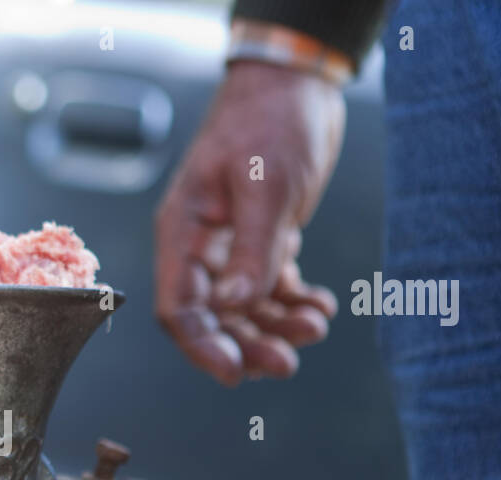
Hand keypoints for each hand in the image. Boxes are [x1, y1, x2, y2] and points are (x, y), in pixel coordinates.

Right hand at [155, 60, 343, 384]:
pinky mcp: (262, 241)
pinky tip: (320, 306)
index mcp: (184, 233)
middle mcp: (203, 248)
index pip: (180, 308)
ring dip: (277, 327)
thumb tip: (234, 308)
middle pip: (215, 319)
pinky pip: (271, 289)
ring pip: (246, 310)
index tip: (234, 373)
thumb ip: (251, 251)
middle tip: (287, 362)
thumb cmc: (270, 121)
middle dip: (249, 345)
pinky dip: (294, 303)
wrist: (296, 83)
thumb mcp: (267, 187)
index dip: (202, 347)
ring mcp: (231, 247)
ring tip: (315, 326)